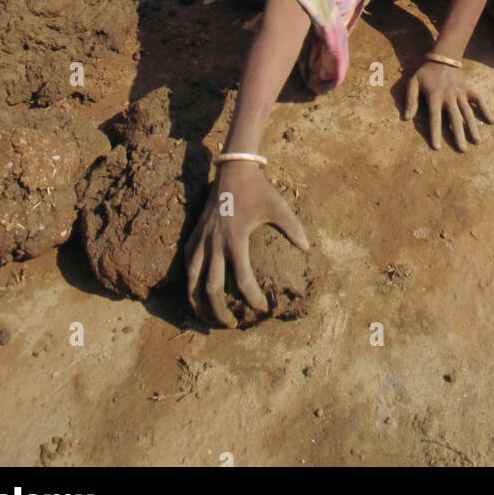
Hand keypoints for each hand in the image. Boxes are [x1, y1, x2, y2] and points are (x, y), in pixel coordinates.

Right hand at [185, 162, 308, 326]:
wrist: (232, 169)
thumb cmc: (257, 189)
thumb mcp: (278, 205)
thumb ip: (293, 226)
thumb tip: (306, 246)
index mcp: (236, 240)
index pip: (242, 280)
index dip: (252, 298)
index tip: (261, 309)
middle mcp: (215, 243)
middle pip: (211, 288)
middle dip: (219, 311)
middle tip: (230, 325)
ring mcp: (201, 238)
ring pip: (192, 278)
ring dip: (196, 301)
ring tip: (204, 317)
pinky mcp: (194, 233)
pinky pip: (187, 261)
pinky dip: (188, 279)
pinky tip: (193, 289)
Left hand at [403, 60, 493, 150]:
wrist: (443, 56)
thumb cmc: (426, 72)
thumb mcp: (413, 82)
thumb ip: (410, 99)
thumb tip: (405, 118)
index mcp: (435, 96)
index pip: (435, 118)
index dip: (435, 133)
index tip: (437, 147)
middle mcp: (449, 96)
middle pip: (455, 118)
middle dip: (459, 135)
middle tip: (462, 150)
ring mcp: (460, 93)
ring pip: (468, 112)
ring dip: (472, 127)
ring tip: (477, 141)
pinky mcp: (468, 90)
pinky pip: (479, 100)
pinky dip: (486, 109)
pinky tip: (491, 121)